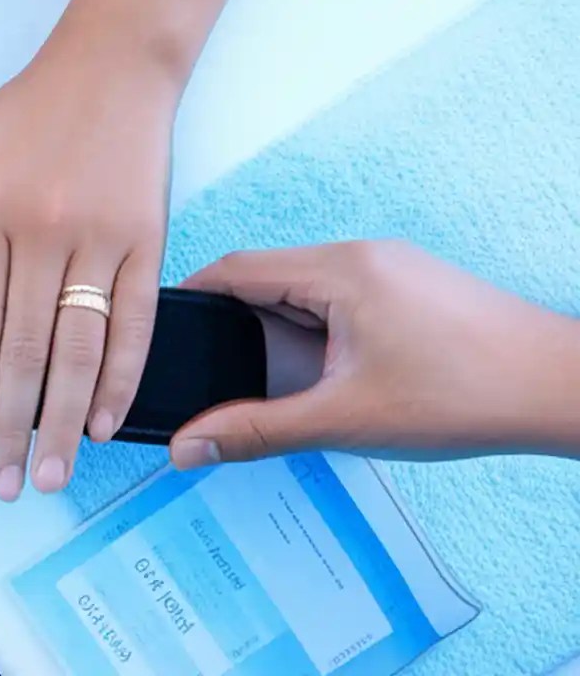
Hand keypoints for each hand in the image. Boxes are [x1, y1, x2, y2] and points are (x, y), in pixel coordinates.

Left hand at [0, 36, 179, 500]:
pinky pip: (135, 322)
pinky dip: (123, 377)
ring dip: (66, 418)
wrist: (110, 72)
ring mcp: (98, 239)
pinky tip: (107, 421)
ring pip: (79, 347)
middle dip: (11, 424)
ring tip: (54, 473)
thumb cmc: (18, 117)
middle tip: (5, 481)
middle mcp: (39, 232)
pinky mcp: (146, 242)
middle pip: (23, 349)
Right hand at [170, 240, 579, 468]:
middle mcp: (361, 255)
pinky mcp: (408, 286)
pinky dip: (313, 328)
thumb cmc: (465, 394)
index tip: (162, 331)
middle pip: (266, 277)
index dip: (190, 300)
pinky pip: (338, 296)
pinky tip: (320, 371)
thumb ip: (256, 431)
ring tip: (267, 378)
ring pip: (303, 288)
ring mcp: (389, 266)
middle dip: (234, 324)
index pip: (235, 269)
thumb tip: (187, 445)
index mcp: (338, 271)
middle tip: (209, 370)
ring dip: (277, 328)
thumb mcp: (344, 419)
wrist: (558, 386)